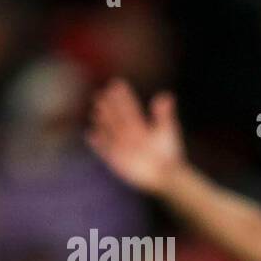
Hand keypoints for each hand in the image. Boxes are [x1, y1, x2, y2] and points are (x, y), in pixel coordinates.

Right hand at [86, 79, 185, 194]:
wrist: (166, 176)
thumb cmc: (169, 154)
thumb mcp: (167, 131)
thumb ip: (164, 115)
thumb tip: (165, 96)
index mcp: (141, 126)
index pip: (130, 108)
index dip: (124, 97)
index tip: (118, 84)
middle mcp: (129, 135)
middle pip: (117, 117)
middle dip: (110, 106)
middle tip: (103, 94)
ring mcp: (122, 147)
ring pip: (109, 131)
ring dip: (102, 121)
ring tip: (97, 111)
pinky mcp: (116, 160)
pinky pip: (104, 150)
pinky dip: (98, 144)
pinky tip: (91, 135)